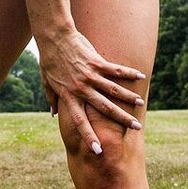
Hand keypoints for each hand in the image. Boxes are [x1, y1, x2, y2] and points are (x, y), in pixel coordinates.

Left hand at [39, 31, 146, 154]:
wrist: (53, 37)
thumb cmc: (49, 60)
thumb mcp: (46, 82)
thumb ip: (52, 99)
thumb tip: (53, 114)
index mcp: (69, 96)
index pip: (80, 121)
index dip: (89, 136)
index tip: (98, 151)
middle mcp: (81, 88)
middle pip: (104, 108)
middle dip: (121, 119)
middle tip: (136, 128)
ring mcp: (90, 75)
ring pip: (113, 90)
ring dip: (128, 97)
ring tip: (141, 104)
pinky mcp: (96, 62)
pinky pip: (115, 69)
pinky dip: (128, 73)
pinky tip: (141, 76)